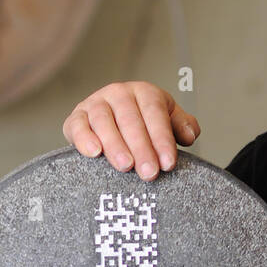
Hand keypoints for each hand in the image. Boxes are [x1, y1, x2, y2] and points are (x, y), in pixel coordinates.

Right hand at [62, 81, 199, 180]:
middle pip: (130, 120)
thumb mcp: (169, 122)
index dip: (162, 139)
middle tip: (149, 173)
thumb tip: (190, 135)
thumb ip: (183, 126)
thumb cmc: (146, 125)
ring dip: (115, 144)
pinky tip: (94, 153)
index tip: (168, 163)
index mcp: (144, 93)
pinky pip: (77, 125)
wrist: (114, 124)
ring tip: (125, 166)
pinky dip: (83, 138)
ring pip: (104, 121)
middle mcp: (119, 94)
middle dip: (141, 148)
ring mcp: (95, 104)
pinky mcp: (76, 118)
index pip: (155, 114)